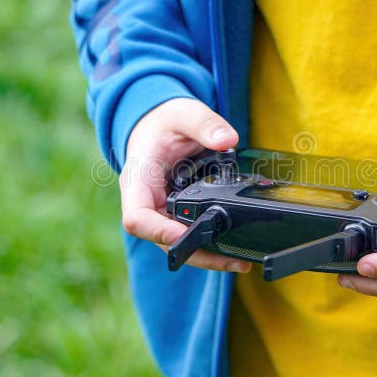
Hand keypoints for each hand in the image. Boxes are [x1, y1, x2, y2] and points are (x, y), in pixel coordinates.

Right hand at [120, 98, 251, 272]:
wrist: (158, 126)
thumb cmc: (163, 122)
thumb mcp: (182, 113)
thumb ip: (204, 124)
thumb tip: (227, 140)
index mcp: (137, 181)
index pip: (137, 218)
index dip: (158, 232)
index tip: (183, 235)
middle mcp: (146, 203)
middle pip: (162, 241)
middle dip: (194, 254)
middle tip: (231, 261)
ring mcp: (161, 213)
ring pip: (178, 244)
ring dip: (206, 256)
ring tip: (239, 263)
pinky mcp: (176, 215)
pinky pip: (189, 234)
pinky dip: (209, 244)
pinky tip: (233, 252)